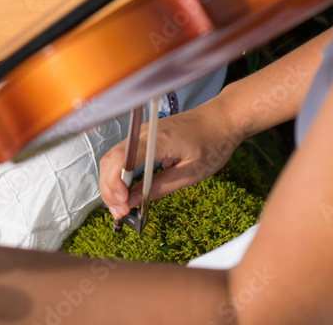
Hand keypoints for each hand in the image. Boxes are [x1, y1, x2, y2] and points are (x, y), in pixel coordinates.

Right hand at [99, 99, 243, 218]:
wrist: (222, 118)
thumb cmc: (212, 143)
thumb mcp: (191, 173)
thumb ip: (160, 188)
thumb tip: (133, 202)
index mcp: (156, 140)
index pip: (120, 160)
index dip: (114, 185)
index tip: (124, 206)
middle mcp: (143, 133)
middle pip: (110, 160)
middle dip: (109, 190)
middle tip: (120, 214)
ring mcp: (142, 133)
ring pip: (114, 158)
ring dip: (112, 184)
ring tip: (123, 207)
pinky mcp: (145, 136)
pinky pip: (124, 155)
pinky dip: (120, 174)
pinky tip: (128, 191)